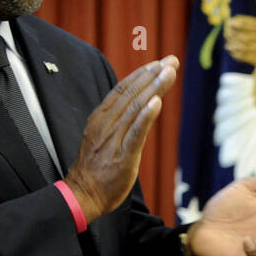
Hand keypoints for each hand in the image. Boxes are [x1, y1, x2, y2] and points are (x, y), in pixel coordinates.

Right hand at [64, 56, 179, 223]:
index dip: (142, 75)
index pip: (123, 90)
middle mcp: (107, 123)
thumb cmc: (97, 170)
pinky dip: (146, 116)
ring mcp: (114, 138)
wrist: (84, 194)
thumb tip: (137, 112)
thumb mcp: (106, 139)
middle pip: (131, 93)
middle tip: (171, 61)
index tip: (159, 64)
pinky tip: (156, 103)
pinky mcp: (122, 155)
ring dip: (154, 88)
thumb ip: (120, 125)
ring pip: (135, 108)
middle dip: (152, 75)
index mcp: (102, 118)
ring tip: (168, 73)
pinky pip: (135, 133)